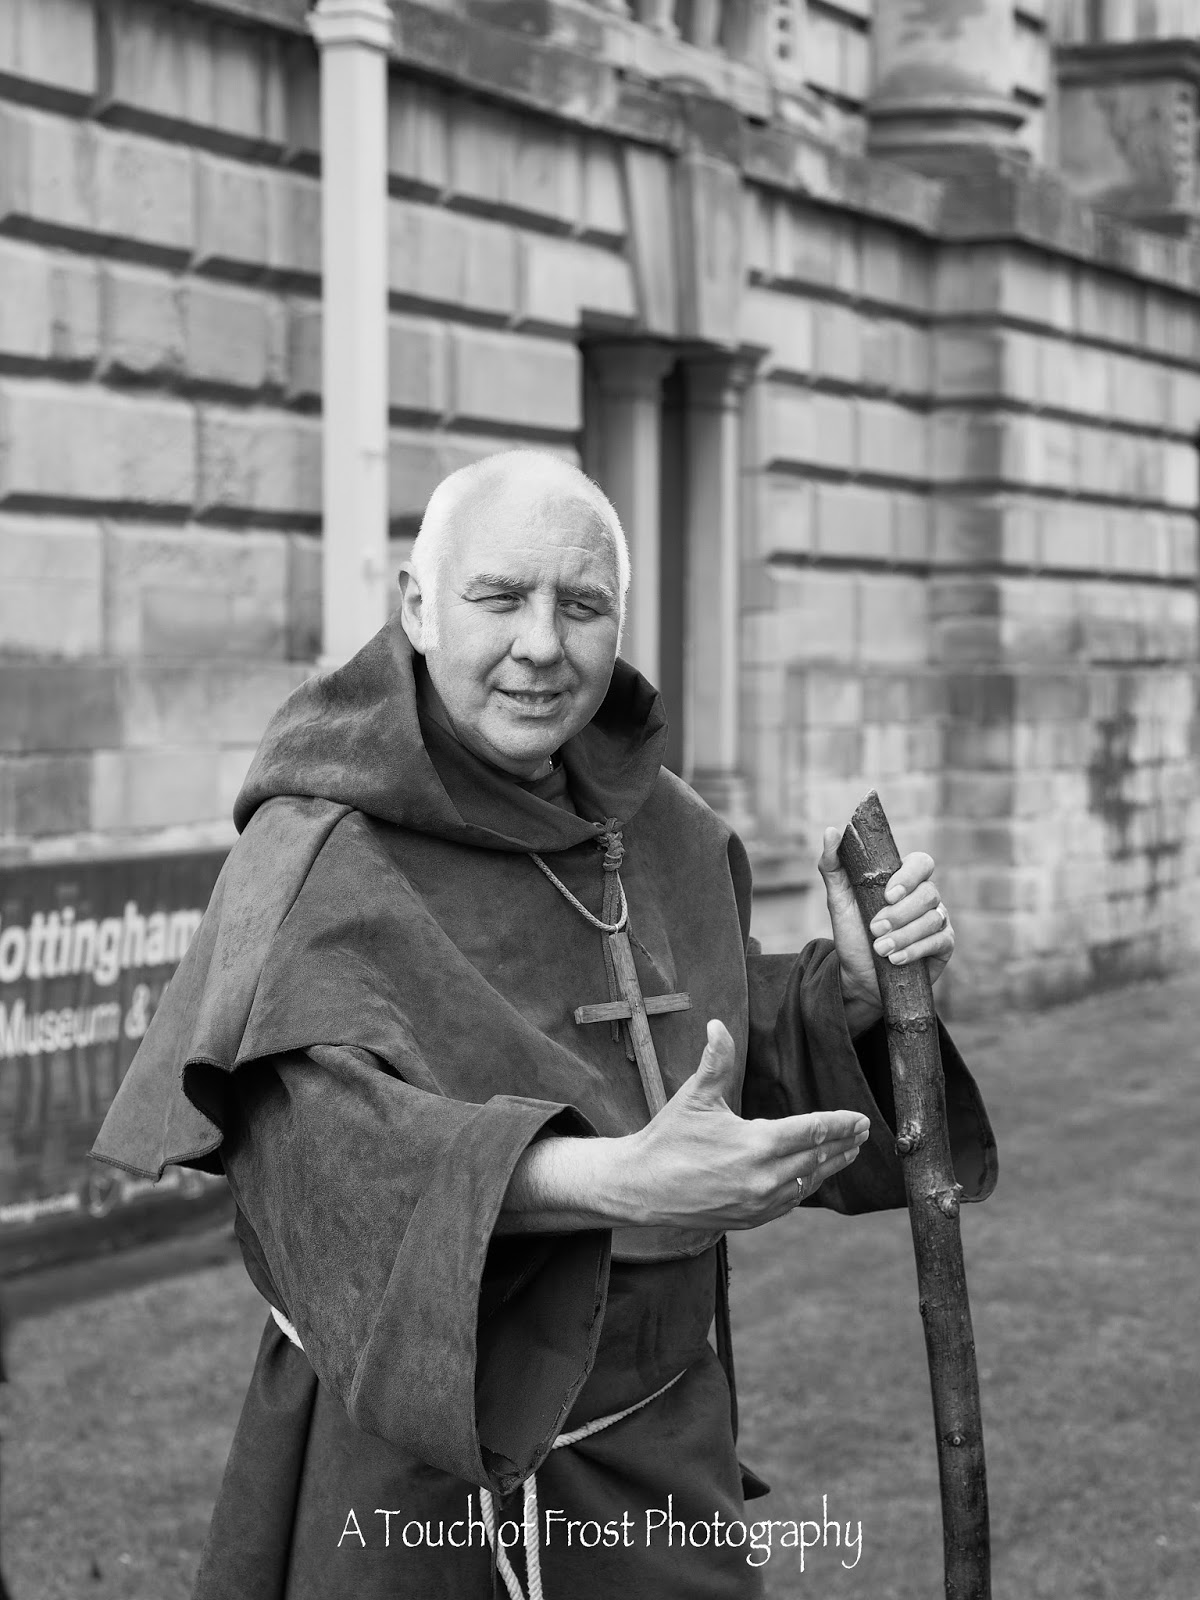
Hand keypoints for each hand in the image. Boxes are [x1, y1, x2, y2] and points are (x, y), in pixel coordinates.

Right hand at [610, 1021, 869, 1229]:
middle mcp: (764, 1178)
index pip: (812, 1131)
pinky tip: (814, 1175)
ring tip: (849, 1152)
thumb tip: (718, 1024)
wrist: (641, 1188)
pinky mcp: (751, 1218)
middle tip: (863, 1131)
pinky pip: (791, 1202)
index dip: (839, 1124)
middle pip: (818, 1158)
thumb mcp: (694, 1097)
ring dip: (831, 1166)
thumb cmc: (668, 1138)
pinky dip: (807, 1185)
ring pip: (808, 1182)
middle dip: (844, 1143)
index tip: (860, 1118)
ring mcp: (759, 1202)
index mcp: (755, 1144)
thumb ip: (715, 1061)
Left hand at [818, 827, 954, 1023]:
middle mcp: (925, 897)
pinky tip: (896, 959)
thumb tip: (831, 831)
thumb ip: (832, 865)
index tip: (887, 894)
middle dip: (900, 913)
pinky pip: (940, 940)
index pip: (922, 863)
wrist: (858, 976)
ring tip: (880, 949)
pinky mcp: (944, 945)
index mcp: (904, 880)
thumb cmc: (852, 934)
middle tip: (875, 928)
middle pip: (928, 892)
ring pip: (933, 918)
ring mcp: (938, 920)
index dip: (909, 876)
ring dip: (904, 934)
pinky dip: (915, 949)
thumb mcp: (838, 900)